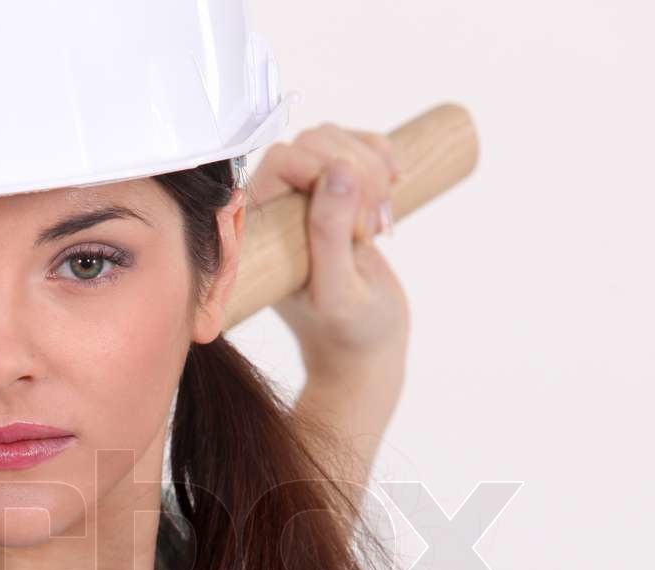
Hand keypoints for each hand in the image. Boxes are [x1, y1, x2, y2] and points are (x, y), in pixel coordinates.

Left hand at [248, 123, 409, 386]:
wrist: (365, 344)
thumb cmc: (346, 329)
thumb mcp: (338, 290)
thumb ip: (329, 233)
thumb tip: (336, 171)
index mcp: (261, 227)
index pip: (282, 159)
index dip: (323, 173)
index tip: (352, 225)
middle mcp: (278, 205)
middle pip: (315, 141)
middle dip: (358, 173)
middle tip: (371, 228)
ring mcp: (308, 194)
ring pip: (339, 139)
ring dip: (374, 170)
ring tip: (380, 224)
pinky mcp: (339, 191)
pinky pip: (360, 146)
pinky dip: (384, 159)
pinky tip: (393, 194)